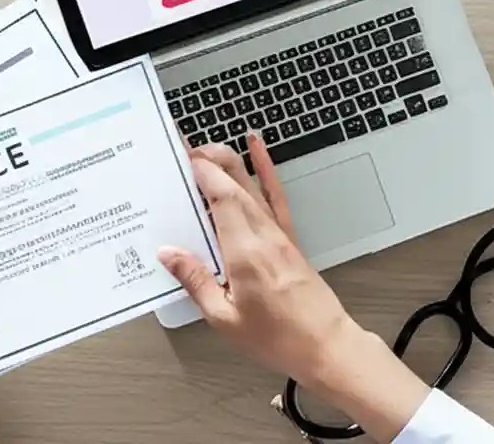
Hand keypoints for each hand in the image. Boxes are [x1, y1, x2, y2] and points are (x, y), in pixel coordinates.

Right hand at [158, 135, 429, 442]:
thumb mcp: (224, 317)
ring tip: (206, 147)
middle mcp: (262, 234)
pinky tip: (259, 149)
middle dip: (208, 160)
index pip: (220, 196)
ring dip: (229, 162)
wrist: (325, 345)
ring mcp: (278, 233)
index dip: (201, 171)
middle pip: (234, 183)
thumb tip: (168, 254)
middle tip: (182, 150)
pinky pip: (275, 196)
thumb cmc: (277, 337)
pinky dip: (266, 169)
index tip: (180, 158)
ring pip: (251, 185)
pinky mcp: (288, 238)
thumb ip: (195, 281)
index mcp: (244, 251)